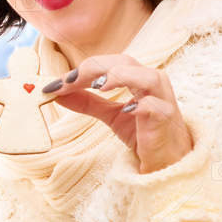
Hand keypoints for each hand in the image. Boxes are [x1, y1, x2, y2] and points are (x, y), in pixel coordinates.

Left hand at [43, 53, 193, 173]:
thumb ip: (87, 102)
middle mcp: (151, 82)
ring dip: (121, 76)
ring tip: (98, 85)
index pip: (108, 64)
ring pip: (148, 76)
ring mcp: (162, 99)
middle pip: (125, 62)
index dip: (82, 70)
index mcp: (137, 77)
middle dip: (94, 69)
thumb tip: (57, 92)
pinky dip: (141, 105)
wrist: (165, 159)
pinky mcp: (166, 118)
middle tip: (69, 81)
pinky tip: (126, 109)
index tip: (55, 84)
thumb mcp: (110, 114)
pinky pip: (155, 106)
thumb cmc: (142, 131)